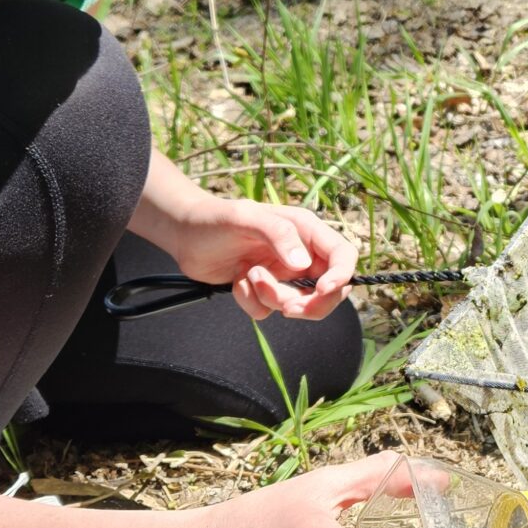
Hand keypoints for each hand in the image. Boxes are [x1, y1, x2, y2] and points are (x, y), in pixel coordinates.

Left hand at [172, 197, 357, 321]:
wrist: (184, 234)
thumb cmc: (216, 218)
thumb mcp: (247, 218)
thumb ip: (279, 234)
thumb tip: (303, 264)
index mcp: (306, 231)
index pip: (343, 255)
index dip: (342, 276)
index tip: (323, 290)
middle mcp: (300, 254)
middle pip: (330, 290)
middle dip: (310, 304)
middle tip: (288, 308)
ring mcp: (282, 274)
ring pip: (297, 304)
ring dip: (271, 298)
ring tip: (247, 276)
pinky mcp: (263, 290)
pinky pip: (267, 310)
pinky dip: (250, 301)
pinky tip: (236, 280)